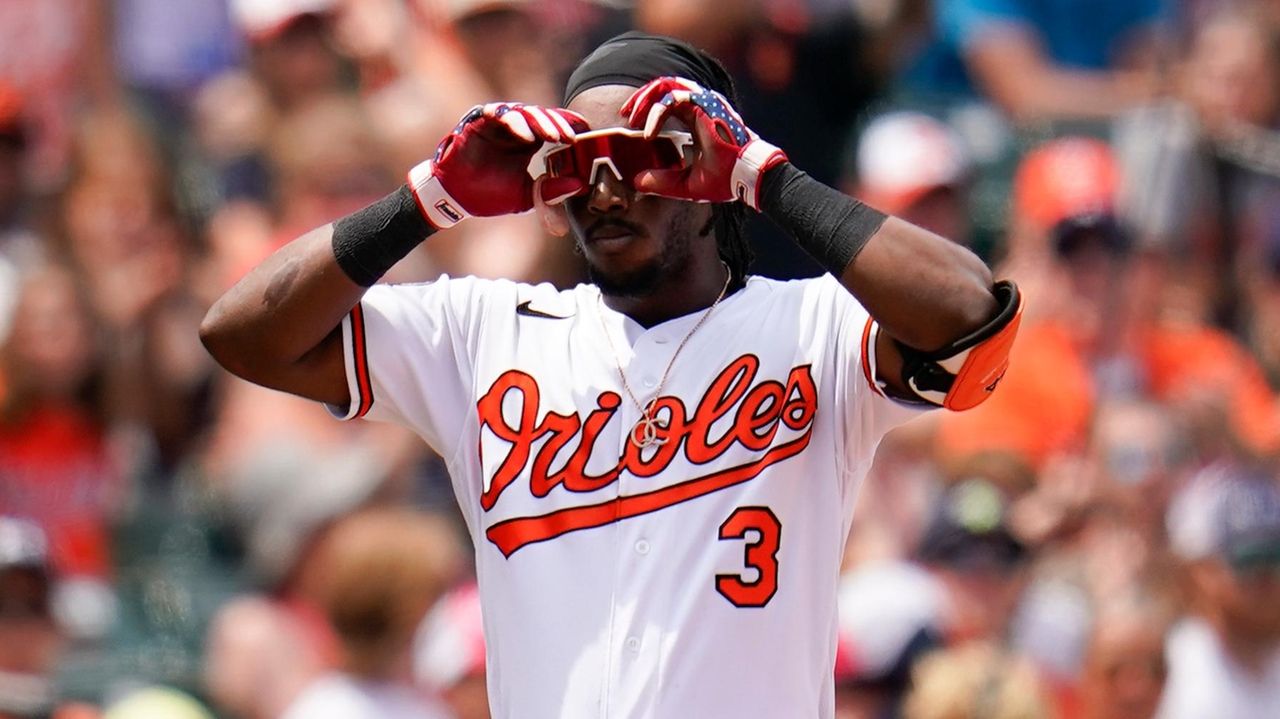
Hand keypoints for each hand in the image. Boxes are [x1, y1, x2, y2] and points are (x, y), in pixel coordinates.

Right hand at [409, 103, 588, 227]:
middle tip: (572, 138)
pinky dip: (514, 122)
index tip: (587, 137)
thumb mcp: (527, 195)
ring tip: (553, 137)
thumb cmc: (489, 194)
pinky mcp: (479, 121)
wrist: (456, 197)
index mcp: (529, 142)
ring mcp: (497, 123)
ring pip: (524, 111)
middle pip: (542, 116)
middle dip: (559, 124)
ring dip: (541, 122)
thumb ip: (551, 191)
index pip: (553, 126)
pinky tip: (527, 137)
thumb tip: (579, 185)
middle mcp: (515, 128)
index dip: (570, 127)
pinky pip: (498, 113)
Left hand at [620, 77, 786, 209]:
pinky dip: (657, 114)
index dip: (646, 107)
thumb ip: (662, 181)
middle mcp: (700, 105)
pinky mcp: (705, 105)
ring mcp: (703, 102)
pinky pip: (673, 99)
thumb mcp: (686, 182)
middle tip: (625, 114)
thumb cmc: (725, 178)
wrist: (747, 175)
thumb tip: (636, 182)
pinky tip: (648, 133)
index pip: (667, 100)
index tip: (630, 122)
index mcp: (697, 117)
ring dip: (645, 99)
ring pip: (666, 85)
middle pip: (663, 87)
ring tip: (632, 117)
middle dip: (640, 98)